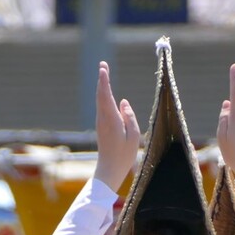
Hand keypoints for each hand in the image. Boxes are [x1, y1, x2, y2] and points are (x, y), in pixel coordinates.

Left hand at [93, 62, 140, 190]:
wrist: (109, 170)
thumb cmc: (123, 155)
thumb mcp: (133, 136)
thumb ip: (129, 117)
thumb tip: (123, 102)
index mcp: (111, 120)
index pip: (106, 96)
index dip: (104, 81)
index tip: (103, 68)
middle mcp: (103, 119)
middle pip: (101, 95)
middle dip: (102, 79)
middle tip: (103, 65)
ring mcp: (101, 123)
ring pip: (101, 101)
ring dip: (102, 86)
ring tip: (104, 73)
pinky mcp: (102, 127)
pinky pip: (103, 108)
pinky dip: (104, 97)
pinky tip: (105, 92)